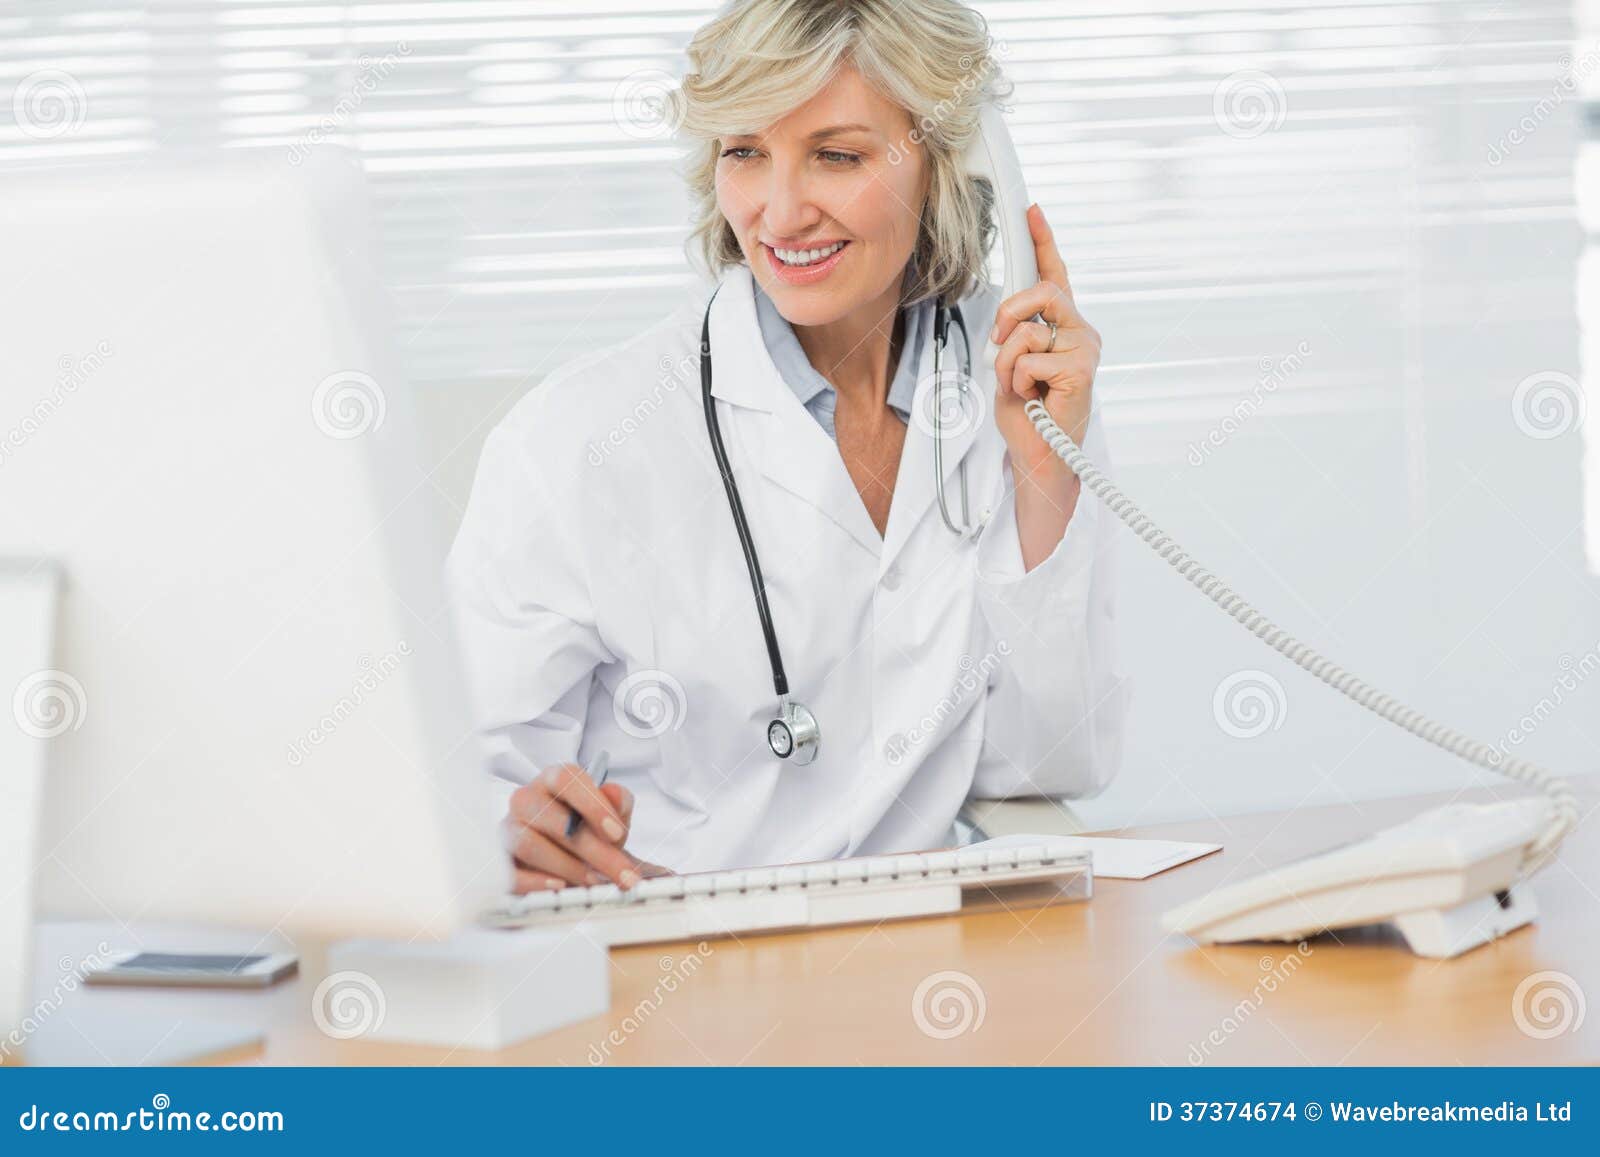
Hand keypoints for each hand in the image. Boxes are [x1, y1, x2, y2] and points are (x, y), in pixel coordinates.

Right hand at [502, 763, 671, 892]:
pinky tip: (559, 886)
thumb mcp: (611, 815)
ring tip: (594, 881)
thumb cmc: (589, 829)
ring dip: (567, 866)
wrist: (574, 858)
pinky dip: (534, 881)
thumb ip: (618, 802)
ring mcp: (508, 830)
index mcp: (553, 780)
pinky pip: (508, 872)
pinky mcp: (500, 862)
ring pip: (528, 844)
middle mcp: (525, 800)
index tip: (616, 833)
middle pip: (549, 817)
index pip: (565, 778)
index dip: (592, 804)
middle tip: (620, 872)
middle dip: (591, 848)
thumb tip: (613, 793)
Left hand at [988, 203, 1100, 567]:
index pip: (1055, 276)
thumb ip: (1013, 335)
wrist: (1042, 455)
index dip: (1044, 242)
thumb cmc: (1029, 414)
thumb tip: (1006, 322)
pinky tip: (1033, 399)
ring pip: (1027, 331)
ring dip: (1007, 362)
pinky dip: (1016, 379)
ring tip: (1020, 388)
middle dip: (1010, 313)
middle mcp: (1081, 332)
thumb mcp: (1012, 364)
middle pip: (1042, 292)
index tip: (1033, 211)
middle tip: (999, 341)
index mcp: (1064, 327)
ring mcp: (1085, 348)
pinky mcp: (1082, 368)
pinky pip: (1029, 357)